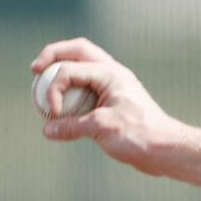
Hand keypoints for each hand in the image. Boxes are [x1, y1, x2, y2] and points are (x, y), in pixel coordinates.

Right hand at [29, 38, 184, 174]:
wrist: (166, 149)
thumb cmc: (140, 135)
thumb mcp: (102, 129)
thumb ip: (72, 126)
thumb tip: (47, 130)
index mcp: (111, 74)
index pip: (70, 69)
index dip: (53, 88)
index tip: (54, 114)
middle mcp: (112, 74)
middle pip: (77, 51)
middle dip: (53, 55)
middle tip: (35, 69)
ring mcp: (113, 86)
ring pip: (82, 66)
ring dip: (62, 69)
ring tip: (43, 79)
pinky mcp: (112, 101)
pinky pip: (86, 87)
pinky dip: (70, 90)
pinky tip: (60, 104)